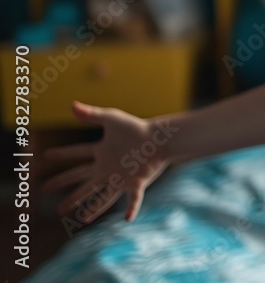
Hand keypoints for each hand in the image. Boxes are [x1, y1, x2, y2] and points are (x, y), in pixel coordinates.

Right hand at [41, 102, 170, 223]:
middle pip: (84, 181)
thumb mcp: (112, 119)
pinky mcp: (137, 182)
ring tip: (81, 217)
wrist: (159, 137)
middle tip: (49, 198)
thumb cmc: (137, 128)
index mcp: (102, 152)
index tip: (45, 155)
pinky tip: (127, 219)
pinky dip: (132, 208)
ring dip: (93, 207)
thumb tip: (72, 105)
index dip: (62, 154)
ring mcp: (122, 177)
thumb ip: (92, 114)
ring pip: (103, 196)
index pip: (77, 153)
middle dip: (68, 189)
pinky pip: (133, 198)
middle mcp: (109, 168)